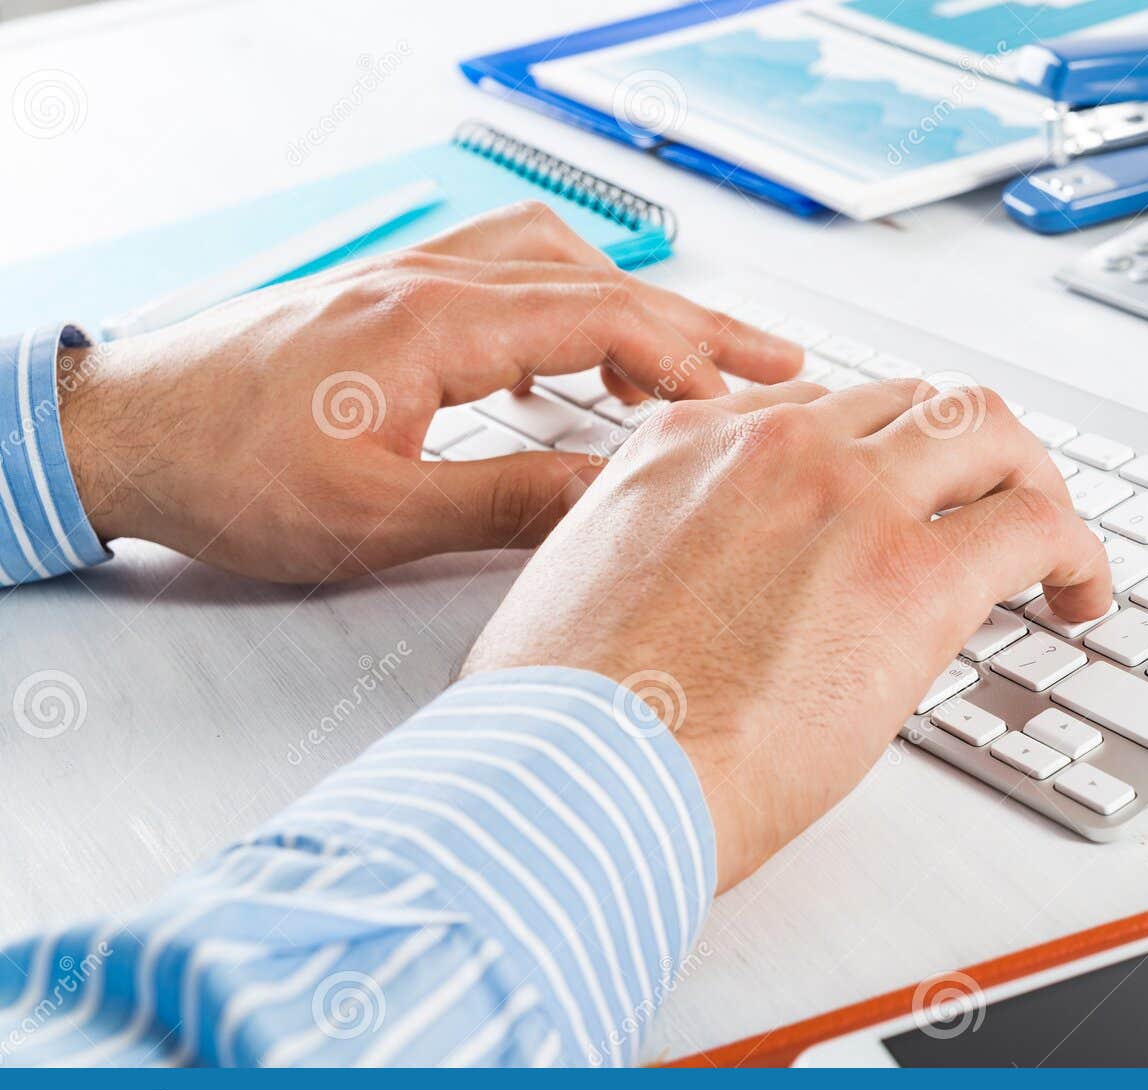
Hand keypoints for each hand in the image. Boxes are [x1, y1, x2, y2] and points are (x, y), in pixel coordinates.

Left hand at [57, 202, 802, 581]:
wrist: (125, 434)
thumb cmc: (224, 470)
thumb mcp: (379, 516)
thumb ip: (507, 502)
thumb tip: (609, 499)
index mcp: (433, 325)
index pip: (602, 316)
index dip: (691, 356)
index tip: (751, 396)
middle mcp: (428, 284)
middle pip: (599, 279)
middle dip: (695, 322)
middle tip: (771, 358)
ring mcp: (407, 282)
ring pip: (555, 263)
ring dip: (632, 306)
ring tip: (684, 362)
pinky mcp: (387, 300)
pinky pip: (505, 275)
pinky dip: (567, 306)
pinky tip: (571, 358)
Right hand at [461, 379, 1112, 888]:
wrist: (573, 777)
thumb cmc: (562, 720)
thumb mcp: (578, 589)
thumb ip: (650, 557)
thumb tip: (691, 594)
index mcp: (684, 447)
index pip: (814, 411)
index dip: (870, 455)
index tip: (892, 499)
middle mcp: (772, 447)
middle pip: (910, 404)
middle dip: (962, 450)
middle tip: (989, 502)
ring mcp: (846, 496)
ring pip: (985, 430)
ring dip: (1030, 479)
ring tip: (1050, 541)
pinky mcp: (914, 573)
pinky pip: (1035, 522)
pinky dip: (1076, 550)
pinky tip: (1077, 594)